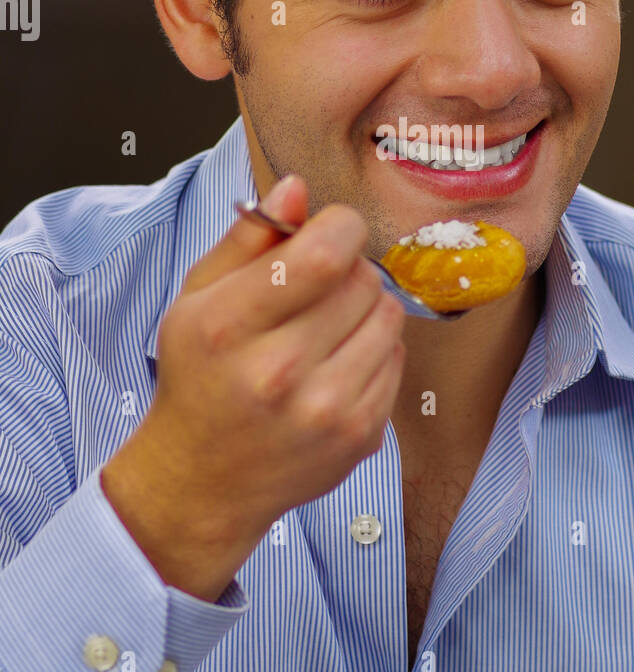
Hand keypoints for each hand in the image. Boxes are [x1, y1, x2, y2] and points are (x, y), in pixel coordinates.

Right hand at [101, 174, 405, 600]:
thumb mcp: (198, 298)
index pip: (323, 254)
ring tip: (326, 326)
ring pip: (389, 316)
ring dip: (365, 308)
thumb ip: (248, 238)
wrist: (203, 482)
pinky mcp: (360, 436)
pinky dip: (375, 350)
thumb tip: (298, 189)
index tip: (328, 232)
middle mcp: (278, 373)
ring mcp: (326, 411)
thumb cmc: (200, 376)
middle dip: (347, 268)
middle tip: (317, 287)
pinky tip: (336, 364)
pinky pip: (397, 359)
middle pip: (362, 280)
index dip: (339, 227)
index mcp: (229, 327)